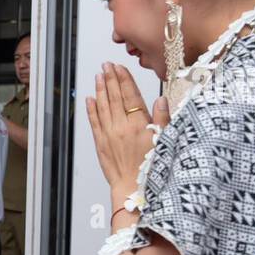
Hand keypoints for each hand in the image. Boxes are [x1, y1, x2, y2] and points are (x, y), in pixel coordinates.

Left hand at [85, 63, 169, 192]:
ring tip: (98, 76)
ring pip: (103, 107)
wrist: (133, 188)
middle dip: (110, 79)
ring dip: (100, 89)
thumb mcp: (164, 142)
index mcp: (139, 125)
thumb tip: (161, 100)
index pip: (131, 96)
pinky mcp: (100, 144)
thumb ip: (162, 120)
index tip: (120, 67)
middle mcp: (122, 127)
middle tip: (106, 65)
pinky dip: (91, 109)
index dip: (124, 80)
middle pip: (115, 97)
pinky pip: (94, 122)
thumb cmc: (150, 168)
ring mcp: (109, 135)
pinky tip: (90, 99)